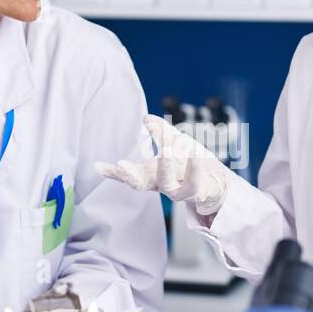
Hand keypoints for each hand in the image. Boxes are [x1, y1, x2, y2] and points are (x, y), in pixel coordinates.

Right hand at [94, 114, 230, 216]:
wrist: (214, 184)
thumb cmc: (187, 165)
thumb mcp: (173, 144)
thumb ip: (161, 132)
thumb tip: (146, 117)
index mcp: (150, 174)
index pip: (128, 174)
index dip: (112, 172)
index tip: (98, 166)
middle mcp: (160, 184)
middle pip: (140, 184)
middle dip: (129, 176)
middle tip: (120, 164)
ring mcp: (177, 192)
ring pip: (168, 185)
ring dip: (165, 167)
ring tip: (167, 149)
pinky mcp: (195, 194)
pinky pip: (194, 184)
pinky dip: (194, 168)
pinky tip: (195, 153)